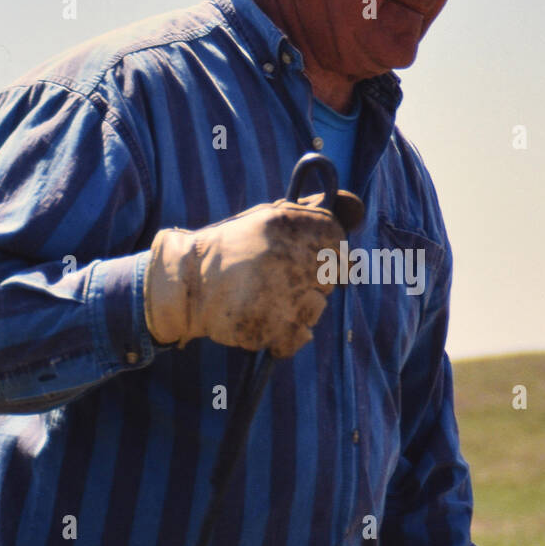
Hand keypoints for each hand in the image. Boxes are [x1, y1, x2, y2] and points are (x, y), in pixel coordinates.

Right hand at [143, 189, 361, 356]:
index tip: (308, 254)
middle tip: (280, 278)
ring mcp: (285, 295)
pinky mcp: (276, 328)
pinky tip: (265, 320)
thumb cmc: (231, 248)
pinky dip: (287, 335)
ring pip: (318, 307)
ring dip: (299, 306)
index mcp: (288, 224)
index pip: (337, 237)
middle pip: (333, 275)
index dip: (327, 248)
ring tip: (266, 298)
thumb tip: (357, 208)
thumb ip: (312, 213)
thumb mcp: (267, 217)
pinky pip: (302, 337)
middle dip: (313, 278)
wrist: (187, 284)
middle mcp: (291, 256)